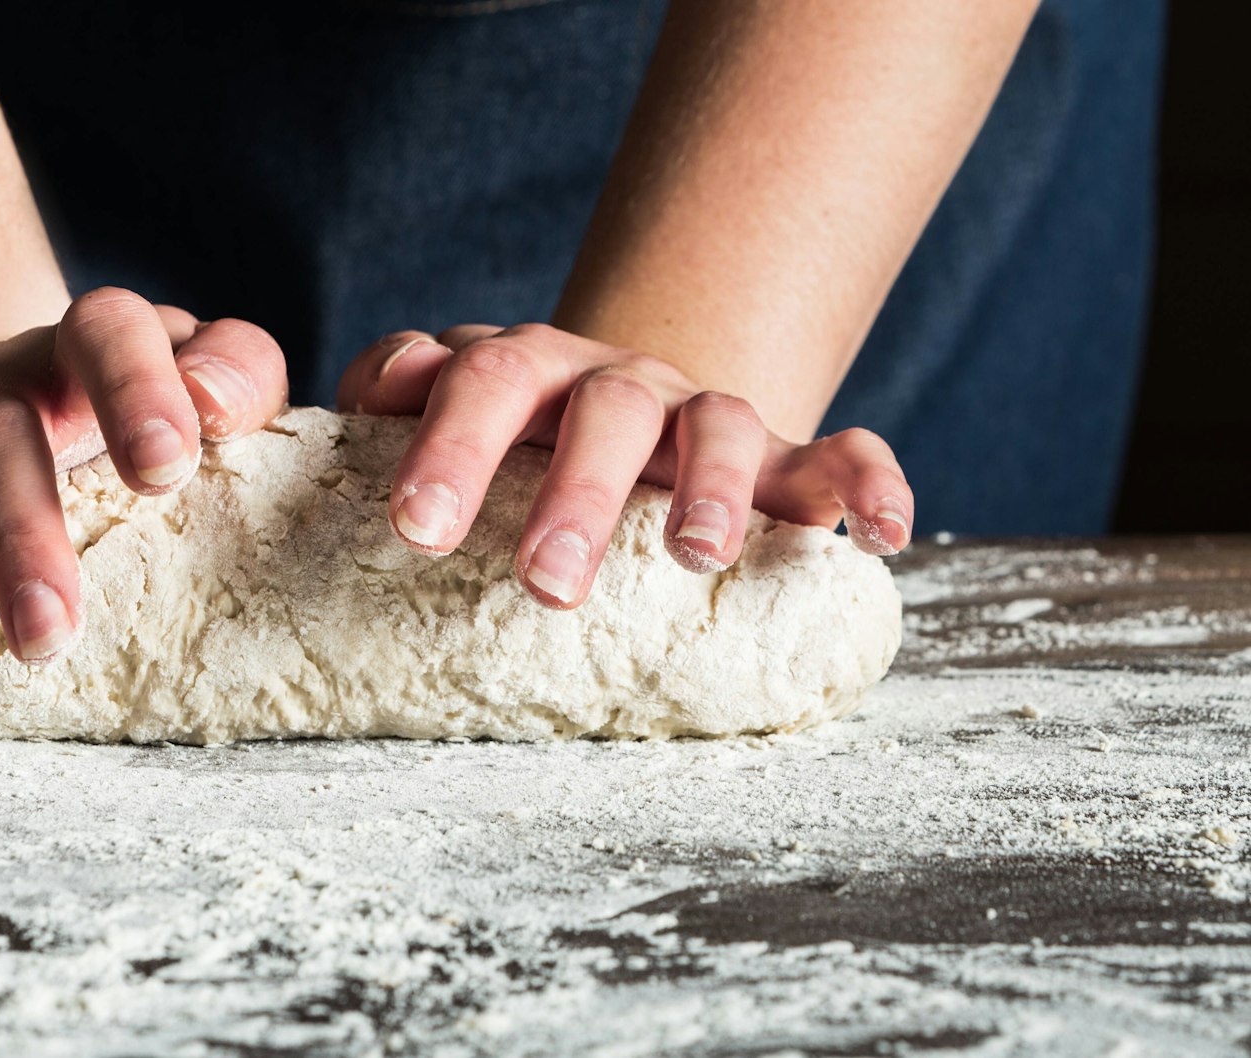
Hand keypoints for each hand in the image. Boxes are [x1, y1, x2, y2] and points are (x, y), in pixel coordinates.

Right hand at [0, 288, 287, 659]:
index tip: (165, 465)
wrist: (20, 384)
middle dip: (19, 530)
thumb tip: (215, 405)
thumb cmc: (139, 404)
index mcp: (90, 351)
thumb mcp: (201, 374)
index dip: (134, 389)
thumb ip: (236, 373)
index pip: (106, 332)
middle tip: (51, 630)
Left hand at [336, 324, 912, 608]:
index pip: (480, 382)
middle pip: (601, 412)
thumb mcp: (441, 423)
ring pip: (720, 426)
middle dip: (576, 492)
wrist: (618, 422)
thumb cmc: (507, 446)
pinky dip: (868, 483)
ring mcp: (702, 415)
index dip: (449, 445)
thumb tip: (379, 388)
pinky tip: (884, 533)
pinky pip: (840, 453)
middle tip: (546, 581)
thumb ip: (392, 403)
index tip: (417, 528)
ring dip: (712, 485)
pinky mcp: (785, 460)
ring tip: (697, 554)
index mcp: (523, 371)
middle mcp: (615, 383)